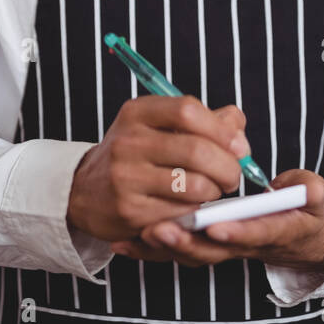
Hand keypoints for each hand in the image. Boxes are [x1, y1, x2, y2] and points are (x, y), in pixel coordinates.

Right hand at [67, 96, 249, 242]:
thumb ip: (204, 122)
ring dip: (214, 191)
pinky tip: (191, 206)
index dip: (221, 129)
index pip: (187, 110)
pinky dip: (196, 211)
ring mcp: (126, 177)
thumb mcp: (159, 127)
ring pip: (193, 185)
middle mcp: (128, 141)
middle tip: (233, 176)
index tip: (238, 146)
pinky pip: (181, 212)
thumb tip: (238, 131)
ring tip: (212, 190)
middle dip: (228, 167)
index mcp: (137, 113)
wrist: (85, 191)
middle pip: (196, 150)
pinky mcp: (129, 211)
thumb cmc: (135, 155)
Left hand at [110, 168, 323, 271]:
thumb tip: (309, 189)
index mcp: (274, 231)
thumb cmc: (301, 208)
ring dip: (166, 246)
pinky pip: (174, 252)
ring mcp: (221, 248)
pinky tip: (124, 241)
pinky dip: (148, 250)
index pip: (257, 233)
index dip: (237, 231)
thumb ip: (310, 190)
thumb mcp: (313, 197)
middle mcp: (244, 246)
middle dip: (188, 241)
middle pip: (214, 250)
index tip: (217, 224)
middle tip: (163, 230)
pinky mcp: (203, 246)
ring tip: (143, 232)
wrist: (294, 237)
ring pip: (191, 253)